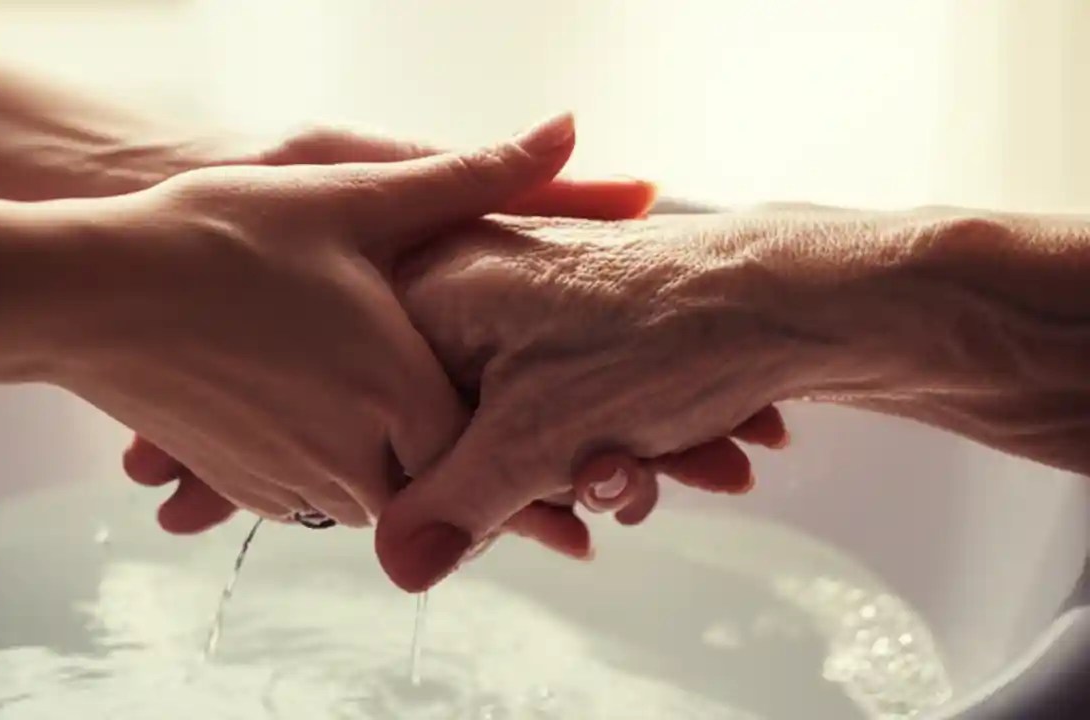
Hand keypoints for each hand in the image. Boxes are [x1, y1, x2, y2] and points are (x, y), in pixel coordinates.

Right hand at [61, 114, 603, 528]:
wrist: (84, 293)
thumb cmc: (219, 236)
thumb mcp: (354, 195)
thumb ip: (474, 174)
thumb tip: (570, 128)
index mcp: (396, 395)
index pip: (497, 454)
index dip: (532, 447)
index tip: (564, 445)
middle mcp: (351, 461)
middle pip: (444, 483)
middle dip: (472, 459)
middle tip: (506, 437)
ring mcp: (293, 483)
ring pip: (383, 494)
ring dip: (402, 461)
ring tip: (413, 405)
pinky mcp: (247, 487)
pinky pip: (319, 495)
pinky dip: (339, 463)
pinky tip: (333, 404)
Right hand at [375, 213, 805, 590]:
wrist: (796, 287)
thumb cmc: (663, 335)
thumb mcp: (536, 439)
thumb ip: (458, 507)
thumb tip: (399, 567)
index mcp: (431, 294)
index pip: (406, 421)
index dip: (460, 488)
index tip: (526, 512)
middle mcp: (474, 282)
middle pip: (477, 423)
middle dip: (566, 476)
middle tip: (629, 479)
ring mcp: (532, 291)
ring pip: (541, 416)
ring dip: (620, 462)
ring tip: (697, 460)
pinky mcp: (584, 308)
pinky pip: (581, 393)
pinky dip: (639, 431)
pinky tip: (706, 443)